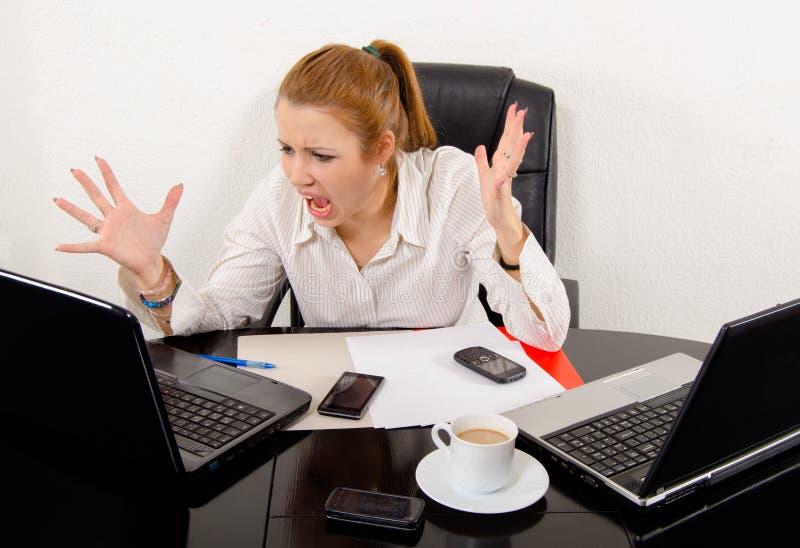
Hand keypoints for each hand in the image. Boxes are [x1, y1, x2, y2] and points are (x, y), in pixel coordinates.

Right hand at [53, 156, 182, 287]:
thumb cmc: (153, 240)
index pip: (114, 187)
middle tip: (74, 170)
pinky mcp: (105, 246)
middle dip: (86, 183)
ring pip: (86, 217)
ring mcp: (107, 231)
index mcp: (126, 209)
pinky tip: (59, 246)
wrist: (150, 260)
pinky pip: (86, 246)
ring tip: (58, 199)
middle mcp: (113, 218)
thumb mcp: (164, 218)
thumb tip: (180, 184)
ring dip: (72, 209)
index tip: (98, 159)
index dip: (107, 173)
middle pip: (97, 197)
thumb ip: (171, 201)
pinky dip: (73, 247)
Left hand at [474, 103, 532, 231]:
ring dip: (518, 148)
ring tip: (526, 134)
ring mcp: (504, 181)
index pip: (506, 141)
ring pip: (512, 161)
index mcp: (501, 164)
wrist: (499, 218)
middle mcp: (505, 169)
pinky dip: (501, 180)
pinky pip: (501, 185)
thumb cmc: (493, 199)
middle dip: (516, 128)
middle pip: (511, 145)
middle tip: (522, 111)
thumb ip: (482, 161)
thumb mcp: (483, 176)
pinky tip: (502, 176)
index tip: (515, 109)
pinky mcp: (499, 194)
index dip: (510, 125)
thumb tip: (480, 146)